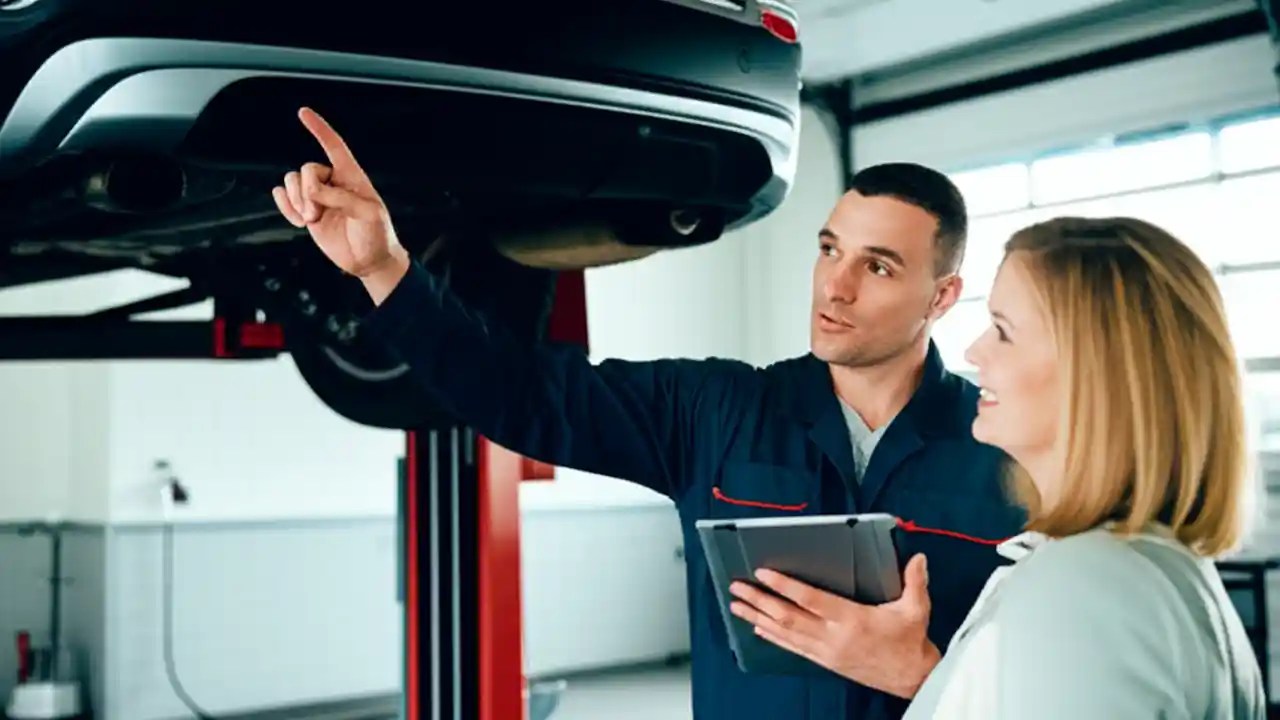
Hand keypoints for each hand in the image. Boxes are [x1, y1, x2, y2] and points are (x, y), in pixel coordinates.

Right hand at [271, 107, 409, 303]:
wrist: (368, 261)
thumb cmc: (377, 235)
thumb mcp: (369, 215)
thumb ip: (343, 199)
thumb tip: (315, 193)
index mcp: (352, 176)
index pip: (334, 146)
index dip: (320, 129)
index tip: (303, 112)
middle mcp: (333, 182)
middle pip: (306, 169)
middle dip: (307, 192)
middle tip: (317, 214)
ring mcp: (318, 197)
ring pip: (291, 180)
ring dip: (296, 200)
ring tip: (311, 219)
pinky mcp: (307, 212)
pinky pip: (284, 196)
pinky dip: (285, 206)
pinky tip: (299, 222)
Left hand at [728, 554, 938, 698]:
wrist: (913, 678)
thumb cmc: (911, 641)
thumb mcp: (916, 609)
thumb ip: (915, 582)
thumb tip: (918, 558)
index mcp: (852, 620)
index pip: (810, 599)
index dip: (785, 586)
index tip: (764, 573)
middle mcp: (834, 636)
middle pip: (788, 617)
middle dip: (760, 601)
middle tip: (737, 588)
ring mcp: (827, 652)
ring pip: (785, 634)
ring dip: (759, 619)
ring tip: (737, 607)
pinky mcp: (826, 662)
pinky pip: (794, 649)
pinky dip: (774, 638)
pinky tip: (758, 629)